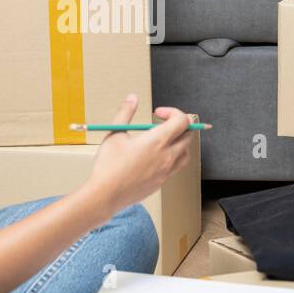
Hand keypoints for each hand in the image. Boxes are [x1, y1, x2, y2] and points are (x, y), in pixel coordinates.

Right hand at [81, 95, 192, 216]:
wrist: (106, 194)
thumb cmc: (109, 165)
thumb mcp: (115, 133)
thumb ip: (125, 113)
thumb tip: (132, 98)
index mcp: (158, 141)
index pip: (182, 121)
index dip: (173, 112)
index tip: (158, 113)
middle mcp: (167, 156)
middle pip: (188, 136)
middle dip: (178, 125)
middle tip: (162, 124)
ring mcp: (166, 171)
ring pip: (186, 153)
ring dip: (179, 143)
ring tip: (163, 140)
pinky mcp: (161, 183)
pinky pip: (175, 168)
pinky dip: (171, 158)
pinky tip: (154, 157)